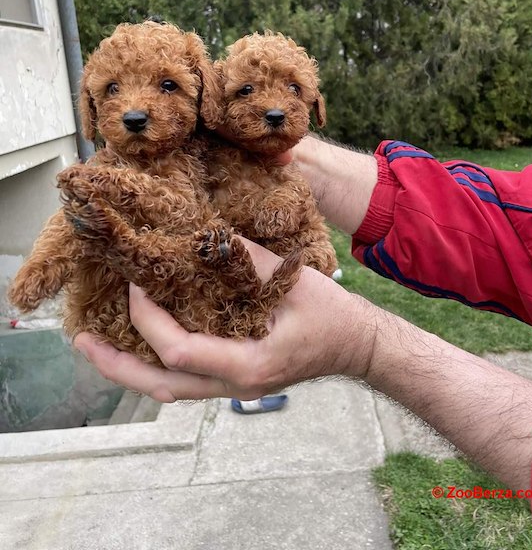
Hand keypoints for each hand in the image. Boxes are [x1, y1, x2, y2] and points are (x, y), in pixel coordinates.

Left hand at [74, 239, 376, 401]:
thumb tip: (204, 237)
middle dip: (117, 365)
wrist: (355, 345)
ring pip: (170, 390)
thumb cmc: (330, 314)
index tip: (137, 286)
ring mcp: (234, 388)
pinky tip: (141, 344)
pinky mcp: (233, 379)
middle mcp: (235, 385)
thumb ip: (245, 260)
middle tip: (81, 342)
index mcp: (249, 364)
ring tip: (97, 347)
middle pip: (162, 386)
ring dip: (130, 370)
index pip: (181, 351)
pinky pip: (185, 380)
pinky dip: (155, 365)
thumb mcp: (292, 281)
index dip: (149, 320)